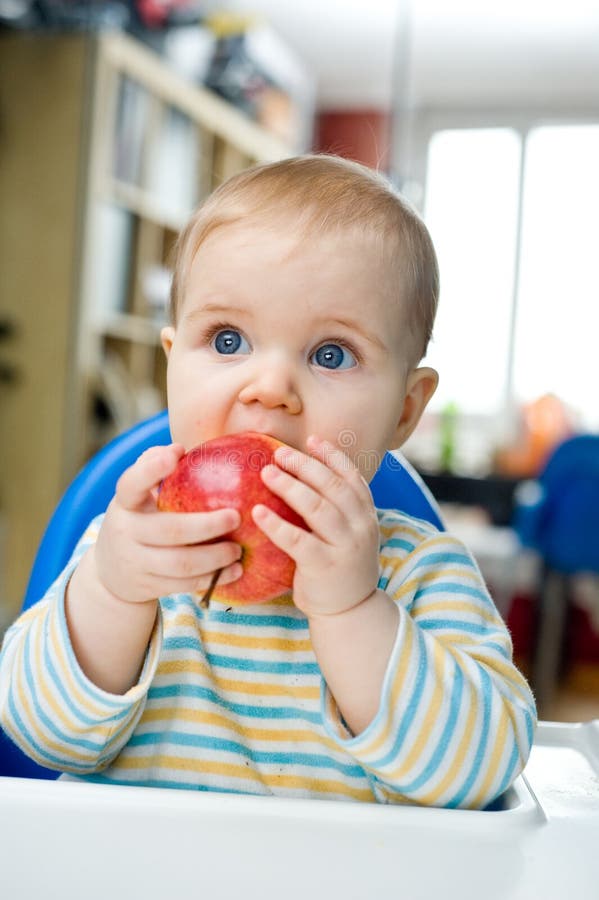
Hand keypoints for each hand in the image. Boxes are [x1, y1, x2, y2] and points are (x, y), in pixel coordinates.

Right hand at [92, 444, 242, 604]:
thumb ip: (153, 469)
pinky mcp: (148, 585)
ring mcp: (135, 562)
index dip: (151, 468)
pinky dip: (213, 578)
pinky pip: (184, 584)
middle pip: (170, 530)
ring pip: (181, 563)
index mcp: (124, 502)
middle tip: (236, 517)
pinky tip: (235, 570)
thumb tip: (180, 448)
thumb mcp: (136, 497)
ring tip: (238, 550)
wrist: (110, 574)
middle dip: (206, 525)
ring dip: (215, 557)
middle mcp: (126, 531)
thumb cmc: (138, 521)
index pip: (132, 482)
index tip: (176, 453)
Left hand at [252, 436, 379, 617]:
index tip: (310, 440)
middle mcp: (361, 527)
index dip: (332, 456)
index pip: (352, 476)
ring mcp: (345, 547)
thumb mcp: (348, 534)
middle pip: (332, 486)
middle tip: (279, 453)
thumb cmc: (339, 566)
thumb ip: (334, 509)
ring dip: (290, 486)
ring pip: (317, 508)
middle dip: (305, 465)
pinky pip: (297, 540)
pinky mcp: (325, 567)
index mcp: (366, 515)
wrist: (350, 611)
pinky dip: (276, 524)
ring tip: (267, 473)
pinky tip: (257, 512)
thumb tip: (301, 477)